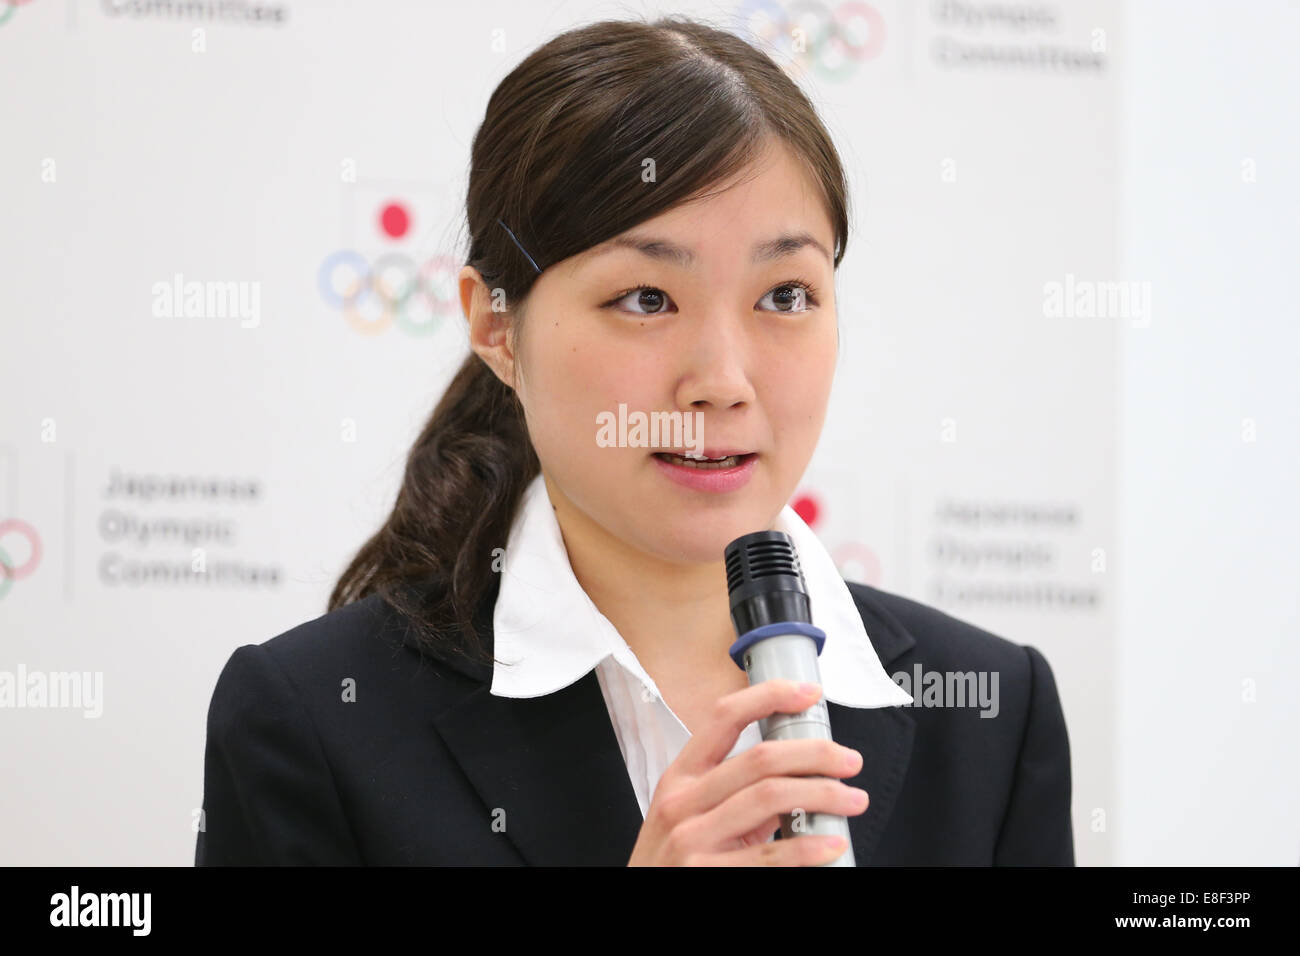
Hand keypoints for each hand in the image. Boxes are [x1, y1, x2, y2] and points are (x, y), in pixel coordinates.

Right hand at [627, 679, 867, 865]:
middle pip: (760, 758)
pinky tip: (832, 843)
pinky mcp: (706, 874)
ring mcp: (692, 838)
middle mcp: (682, 801)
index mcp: (680, 776)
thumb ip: (734, 793)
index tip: (808, 693)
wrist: (641, 907)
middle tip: (850, 760)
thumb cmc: (673, 861)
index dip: (768, 697)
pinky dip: (808, 847)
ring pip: (770, 797)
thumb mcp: (690, 816)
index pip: (723, 717)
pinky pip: (769, 856)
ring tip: (853, 799)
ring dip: (824, 794)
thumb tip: (795, 775)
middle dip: (816, 753)